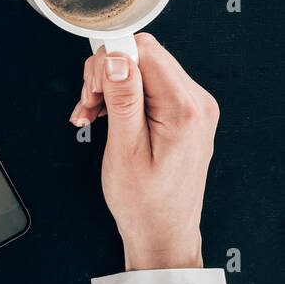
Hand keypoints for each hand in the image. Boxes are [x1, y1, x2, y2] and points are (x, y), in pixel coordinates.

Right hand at [68, 33, 218, 270]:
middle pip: (143, 55)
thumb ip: (123, 99)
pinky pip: (147, 87)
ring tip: (91, 114)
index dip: (109, 62)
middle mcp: (196, 103)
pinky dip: (120, 96)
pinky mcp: (182, 114)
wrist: (162, 232)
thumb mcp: (125, 150)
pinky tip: (104, 116)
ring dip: (109, 86)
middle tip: (88, 104)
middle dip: (106, 74)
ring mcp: (192, 108)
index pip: (144, 51)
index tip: (91, 89)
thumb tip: (116, 59)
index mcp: (185, 109)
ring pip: (141, 69)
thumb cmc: (145, 202)